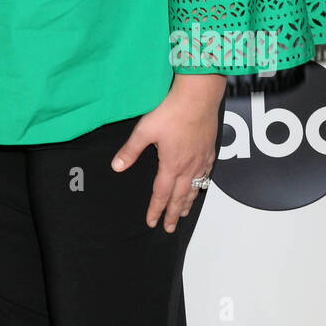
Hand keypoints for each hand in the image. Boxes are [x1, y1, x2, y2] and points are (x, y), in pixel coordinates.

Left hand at [110, 74, 225, 232]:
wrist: (198, 97)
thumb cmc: (172, 111)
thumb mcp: (145, 130)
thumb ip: (131, 150)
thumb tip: (117, 167)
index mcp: (171, 165)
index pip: (161, 194)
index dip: (155, 210)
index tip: (152, 222)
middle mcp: (188, 167)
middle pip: (179, 197)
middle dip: (172, 214)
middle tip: (169, 228)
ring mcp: (201, 159)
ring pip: (194, 188)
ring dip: (187, 203)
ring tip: (182, 214)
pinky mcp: (209, 150)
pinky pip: (206, 174)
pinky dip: (201, 185)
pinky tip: (200, 184)